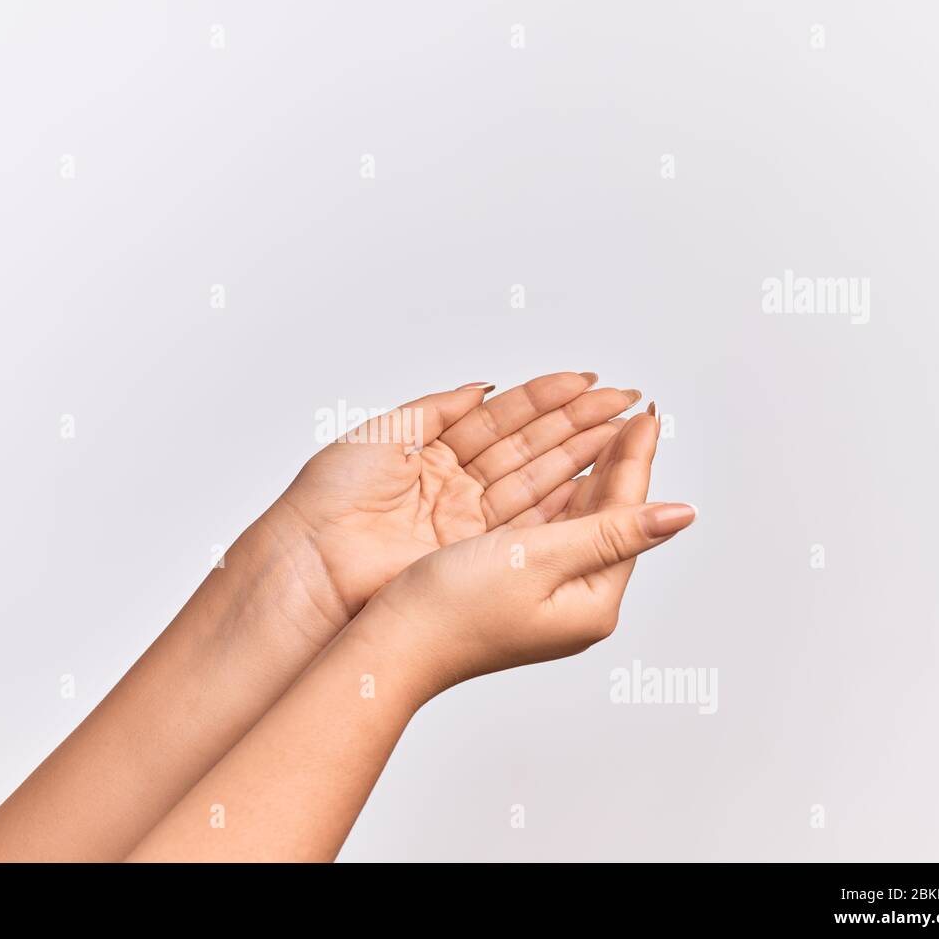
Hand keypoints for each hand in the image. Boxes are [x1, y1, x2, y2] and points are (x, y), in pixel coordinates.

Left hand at [272, 373, 641, 621]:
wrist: (314, 558)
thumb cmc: (331, 497)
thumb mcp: (388, 431)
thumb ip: (440, 406)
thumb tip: (484, 386)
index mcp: (433, 455)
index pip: (502, 421)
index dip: (545, 400)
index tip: (587, 381)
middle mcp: (456, 490)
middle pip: (529, 449)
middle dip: (579, 423)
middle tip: (625, 400)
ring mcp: (469, 525)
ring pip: (537, 481)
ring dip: (583, 453)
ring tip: (625, 427)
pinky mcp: (476, 556)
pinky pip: (531, 522)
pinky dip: (567, 498)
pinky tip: (599, 475)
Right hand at [365, 410, 695, 692]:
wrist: (395, 648)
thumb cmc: (455, 610)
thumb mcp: (539, 559)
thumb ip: (611, 532)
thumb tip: (681, 515)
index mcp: (593, 601)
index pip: (628, 516)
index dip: (637, 460)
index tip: (646, 415)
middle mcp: (578, 603)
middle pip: (611, 519)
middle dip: (622, 463)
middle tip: (635, 413)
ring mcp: (548, 598)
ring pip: (582, 522)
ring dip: (594, 473)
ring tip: (610, 431)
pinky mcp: (519, 590)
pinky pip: (553, 532)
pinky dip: (561, 495)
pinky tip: (564, 472)